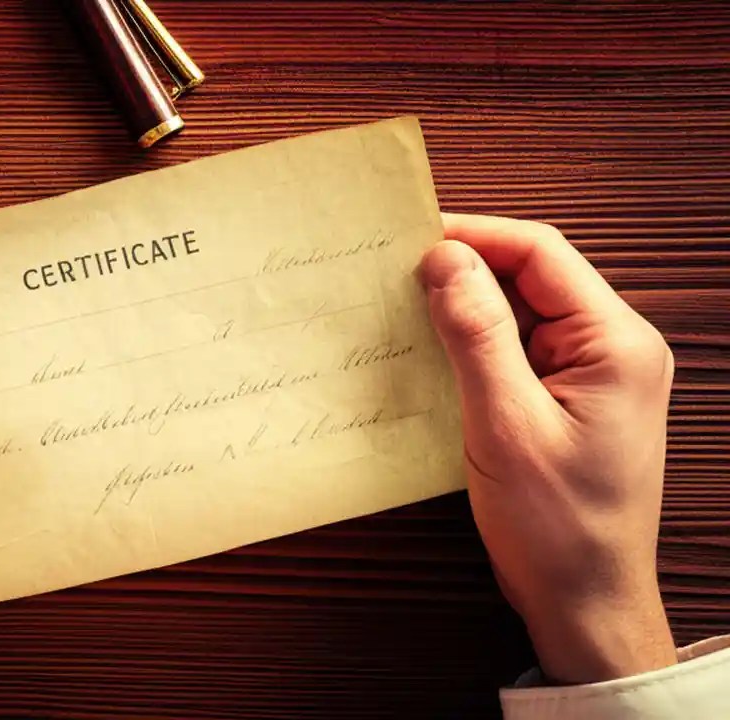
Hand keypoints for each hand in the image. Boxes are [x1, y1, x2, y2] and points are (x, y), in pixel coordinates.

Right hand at [419, 214, 676, 683]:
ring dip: (464, 310)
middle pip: (531, 277)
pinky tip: (431, 356)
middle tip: (394, 276)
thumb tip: (444, 260)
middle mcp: (613, 348)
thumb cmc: (558, 526)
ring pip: (519, 313)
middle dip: (464, 271)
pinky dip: (473, 347)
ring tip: (404, 314)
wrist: (585, 601)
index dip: (474, 236)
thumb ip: (477, 336)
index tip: (410, 241)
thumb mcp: (507, 425)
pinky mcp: (569, 399)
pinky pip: (517, 351)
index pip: (541, 254)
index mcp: (617, 343)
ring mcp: (593, 374)